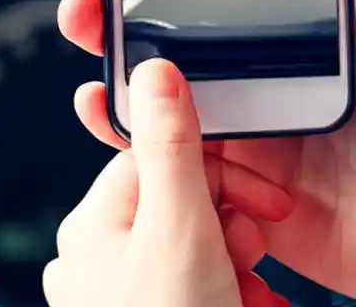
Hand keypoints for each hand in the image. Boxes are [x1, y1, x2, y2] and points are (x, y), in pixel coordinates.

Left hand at [44, 58, 288, 306]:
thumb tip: (155, 72)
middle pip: (182, 201)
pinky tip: (251, 302)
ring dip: (238, 262)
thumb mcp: (181, 231)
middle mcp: (96, 258)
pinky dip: (230, 289)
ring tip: (251, 289)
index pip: (161, 159)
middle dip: (232, 223)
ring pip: (195, 247)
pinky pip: (195, 285)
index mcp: (92, 224)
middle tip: (253, 252)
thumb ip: (172, 148)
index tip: (263, 196)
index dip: (222, 172)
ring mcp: (119, 294)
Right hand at [53, 0, 355, 303]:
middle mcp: (292, 72)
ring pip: (175, 87)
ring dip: (121, 57)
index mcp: (332, 25)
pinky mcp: (255, 191)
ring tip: (81, 29)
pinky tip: (107, 113)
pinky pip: (184, 159)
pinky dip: (138, 138)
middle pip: (192, 23)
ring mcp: (269, 131)